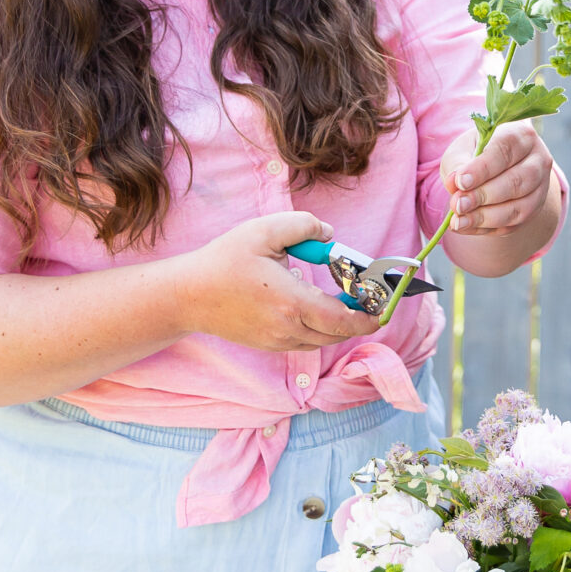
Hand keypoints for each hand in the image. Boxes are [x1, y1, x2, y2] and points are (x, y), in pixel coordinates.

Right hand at [174, 211, 379, 350]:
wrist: (188, 295)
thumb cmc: (224, 261)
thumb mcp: (263, 231)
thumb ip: (303, 226)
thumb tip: (330, 235)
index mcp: (292, 302)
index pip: (344, 319)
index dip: (368, 316)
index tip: (382, 307)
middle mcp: (288, 328)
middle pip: (338, 333)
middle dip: (358, 319)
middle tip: (366, 298)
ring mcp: (277, 341)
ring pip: (322, 340)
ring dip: (337, 324)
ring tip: (341, 299)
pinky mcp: (268, 345)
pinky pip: (304, 343)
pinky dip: (317, 329)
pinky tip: (313, 307)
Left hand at [441, 122, 554, 233]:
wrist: (493, 167)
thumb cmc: (476, 153)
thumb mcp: (462, 149)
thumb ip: (457, 164)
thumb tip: (454, 183)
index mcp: (521, 135)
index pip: (504, 151)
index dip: (482, 169)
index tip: (460, 182)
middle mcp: (538, 160)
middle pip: (517, 181)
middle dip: (484, 196)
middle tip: (458, 204)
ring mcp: (541, 188)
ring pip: (519, 207)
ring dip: (486, 217)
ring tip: (459, 220)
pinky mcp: (534, 210)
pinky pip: (514, 224)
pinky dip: (487, 228)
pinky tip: (466, 226)